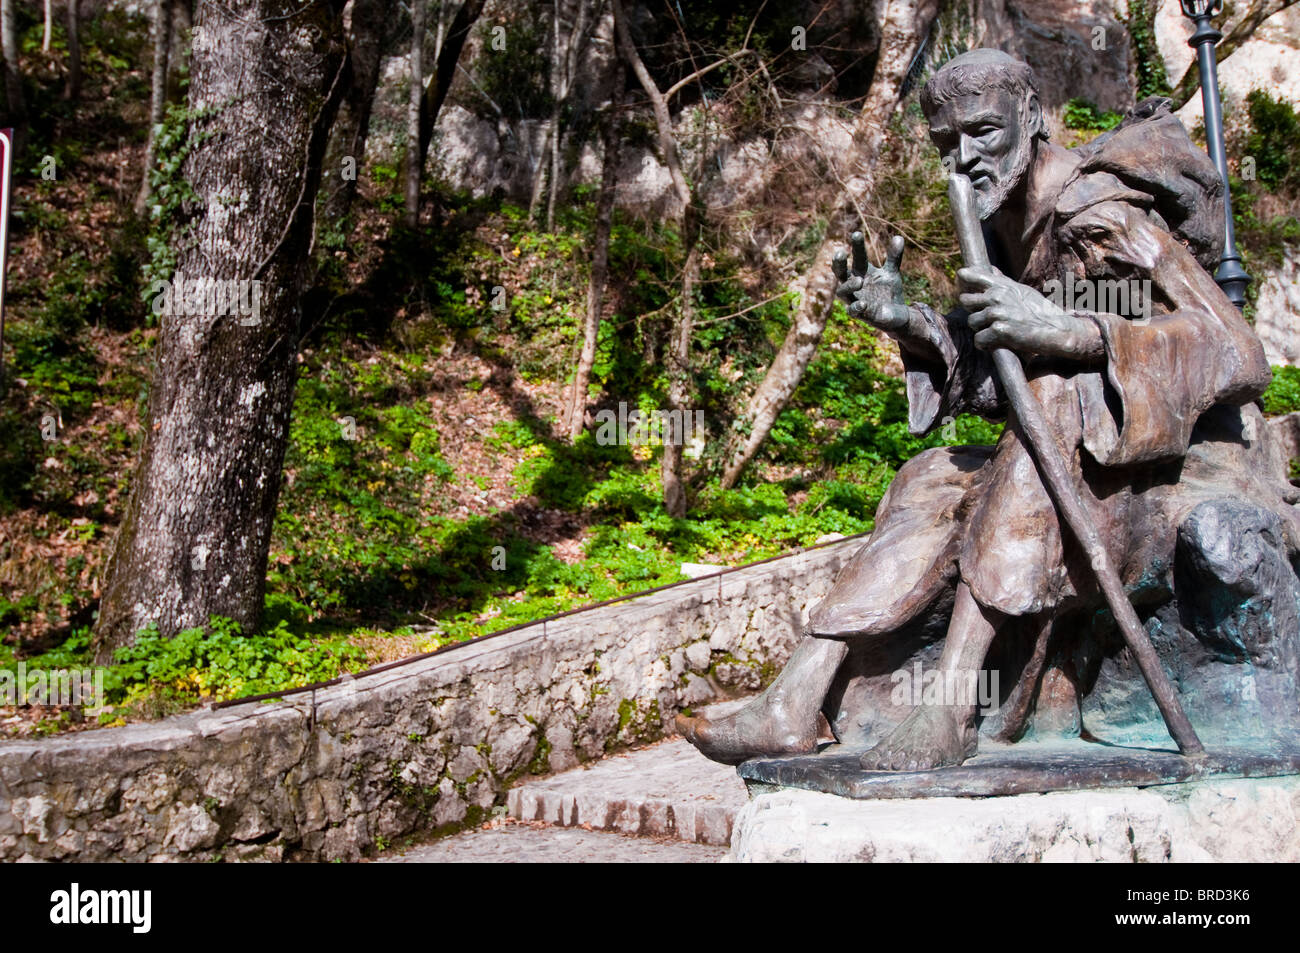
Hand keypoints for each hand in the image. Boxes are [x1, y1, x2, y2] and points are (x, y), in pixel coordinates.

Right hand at [832, 231, 908, 332]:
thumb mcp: (892, 273)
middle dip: (839, 263)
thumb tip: (898, 237)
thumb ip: (894, 257)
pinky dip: (857, 307)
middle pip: (840, 273)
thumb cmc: (889, 292)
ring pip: (842, 292)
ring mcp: (855, 299)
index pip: (857, 257)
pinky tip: (864, 303)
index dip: (857, 246)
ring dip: (848, 285)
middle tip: (841, 252)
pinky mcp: (861, 314)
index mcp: (862, 272)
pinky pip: (853, 311)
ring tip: (859, 280)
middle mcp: (855, 285)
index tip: (857, 234)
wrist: (898, 314)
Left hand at [958, 266, 1103, 361]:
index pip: (973, 275)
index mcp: (1003, 286)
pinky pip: (979, 339)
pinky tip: (996, 343)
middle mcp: (998, 296)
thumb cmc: (1040, 311)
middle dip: (973, 310)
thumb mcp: (1022, 291)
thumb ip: (1003, 282)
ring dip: (981, 329)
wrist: (1058, 330)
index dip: (964, 278)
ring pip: (972, 322)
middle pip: (965, 301)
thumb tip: (990, 269)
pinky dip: (985, 344)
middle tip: (986, 319)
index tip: (962, 280)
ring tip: (995, 333)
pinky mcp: (999, 331)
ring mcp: (997, 313)